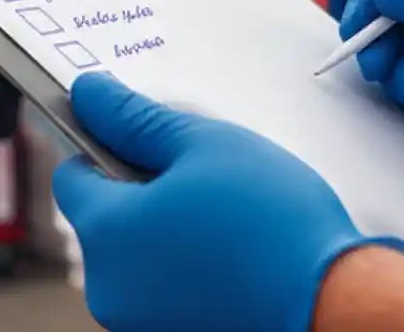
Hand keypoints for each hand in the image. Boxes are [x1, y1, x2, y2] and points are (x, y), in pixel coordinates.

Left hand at [53, 73, 403, 331]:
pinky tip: (228, 254)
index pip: (71, 174)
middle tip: (200, 176)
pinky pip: (160, 287)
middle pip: (104, 216)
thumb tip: (90, 94)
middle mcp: (108, 285)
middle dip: (141, 189)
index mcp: (106, 231)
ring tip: (223, 218)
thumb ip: (135, 118)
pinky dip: (183, 267)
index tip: (136, 135)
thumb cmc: (276, 227)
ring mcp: (136, 320)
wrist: (332, 306)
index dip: (102, 146)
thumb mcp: (203, 145)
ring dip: (164, 228)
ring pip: (135, 253)